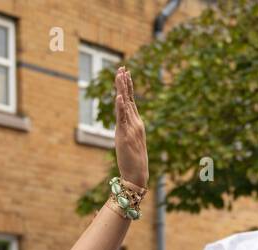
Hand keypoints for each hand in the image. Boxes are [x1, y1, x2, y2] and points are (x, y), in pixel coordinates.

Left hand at [113, 67, 147, 189]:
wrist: (137, 174)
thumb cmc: (133, 161)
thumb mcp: (129, 142)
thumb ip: (126, 131)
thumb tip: (123, 126)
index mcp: (136, 123)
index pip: (131, 101)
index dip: (127, 87)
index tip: (125, 73)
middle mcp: (135, 123)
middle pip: (129, 99)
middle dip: (125, 83)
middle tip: (122, 67)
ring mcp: (131, 128)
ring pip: (126, 105)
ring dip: (123, 90)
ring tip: (120, 75)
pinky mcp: (125, 135)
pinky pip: (122, 119)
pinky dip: (121, 107)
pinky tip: (119, 97)